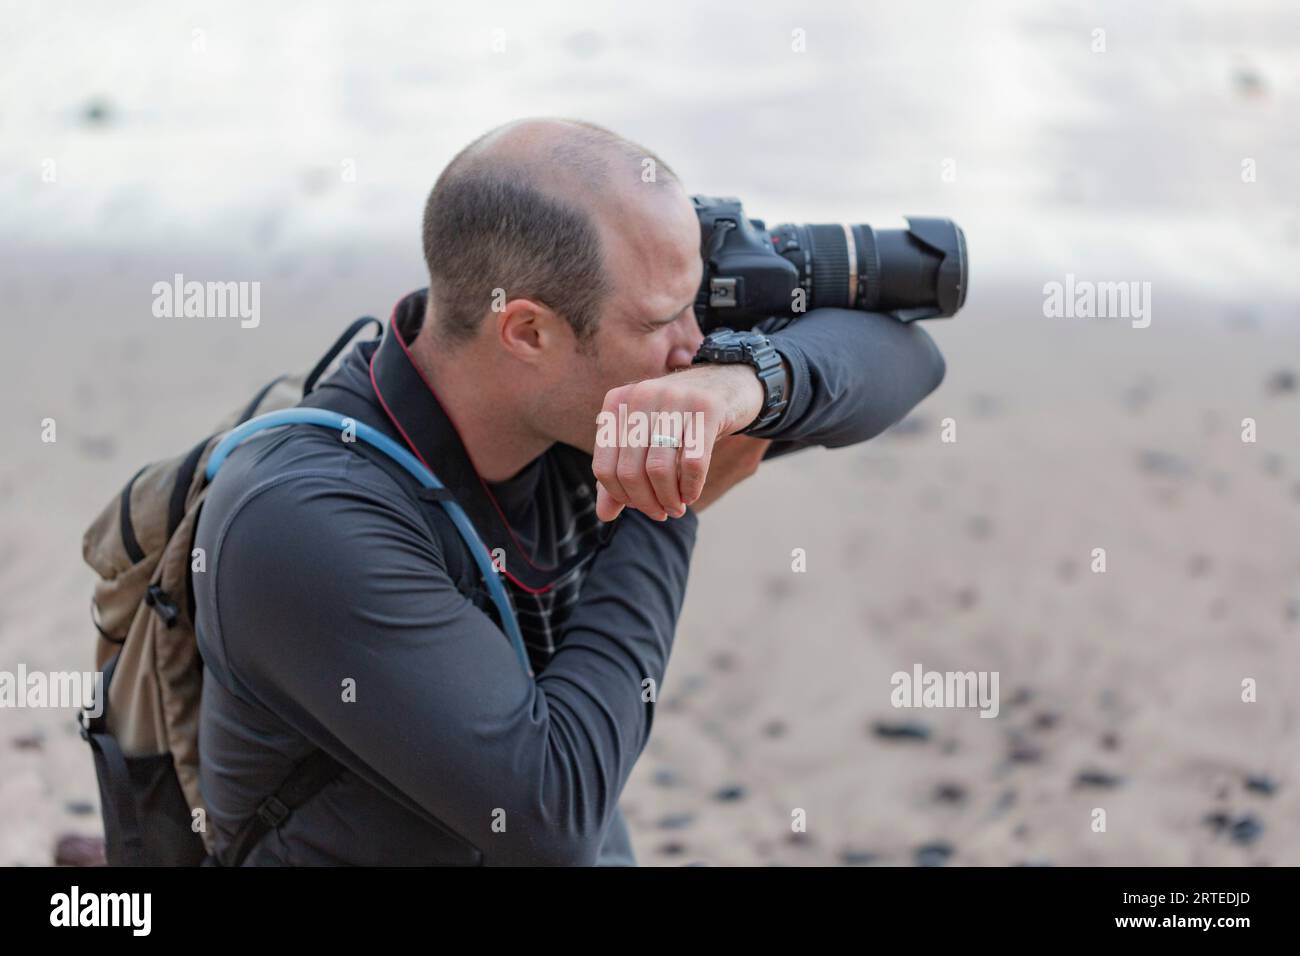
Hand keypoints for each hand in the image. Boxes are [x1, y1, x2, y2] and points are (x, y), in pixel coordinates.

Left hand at [592, 364, 763, 520]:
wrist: (728, 383)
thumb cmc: (679, 419)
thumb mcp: (645, 440)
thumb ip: (621, 474)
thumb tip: (604, 515)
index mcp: (617, 402)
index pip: (604, 467)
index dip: (621, 496)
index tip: (640, 505)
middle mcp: (641, 395)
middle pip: (630, 472)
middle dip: (646, 503)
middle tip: (662, 513)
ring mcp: (674, 398)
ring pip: (659, 469)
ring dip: (669, 499)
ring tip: (677, 507)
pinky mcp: (707, 408)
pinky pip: (693, 463)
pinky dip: (691, 488)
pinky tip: (692, 494)